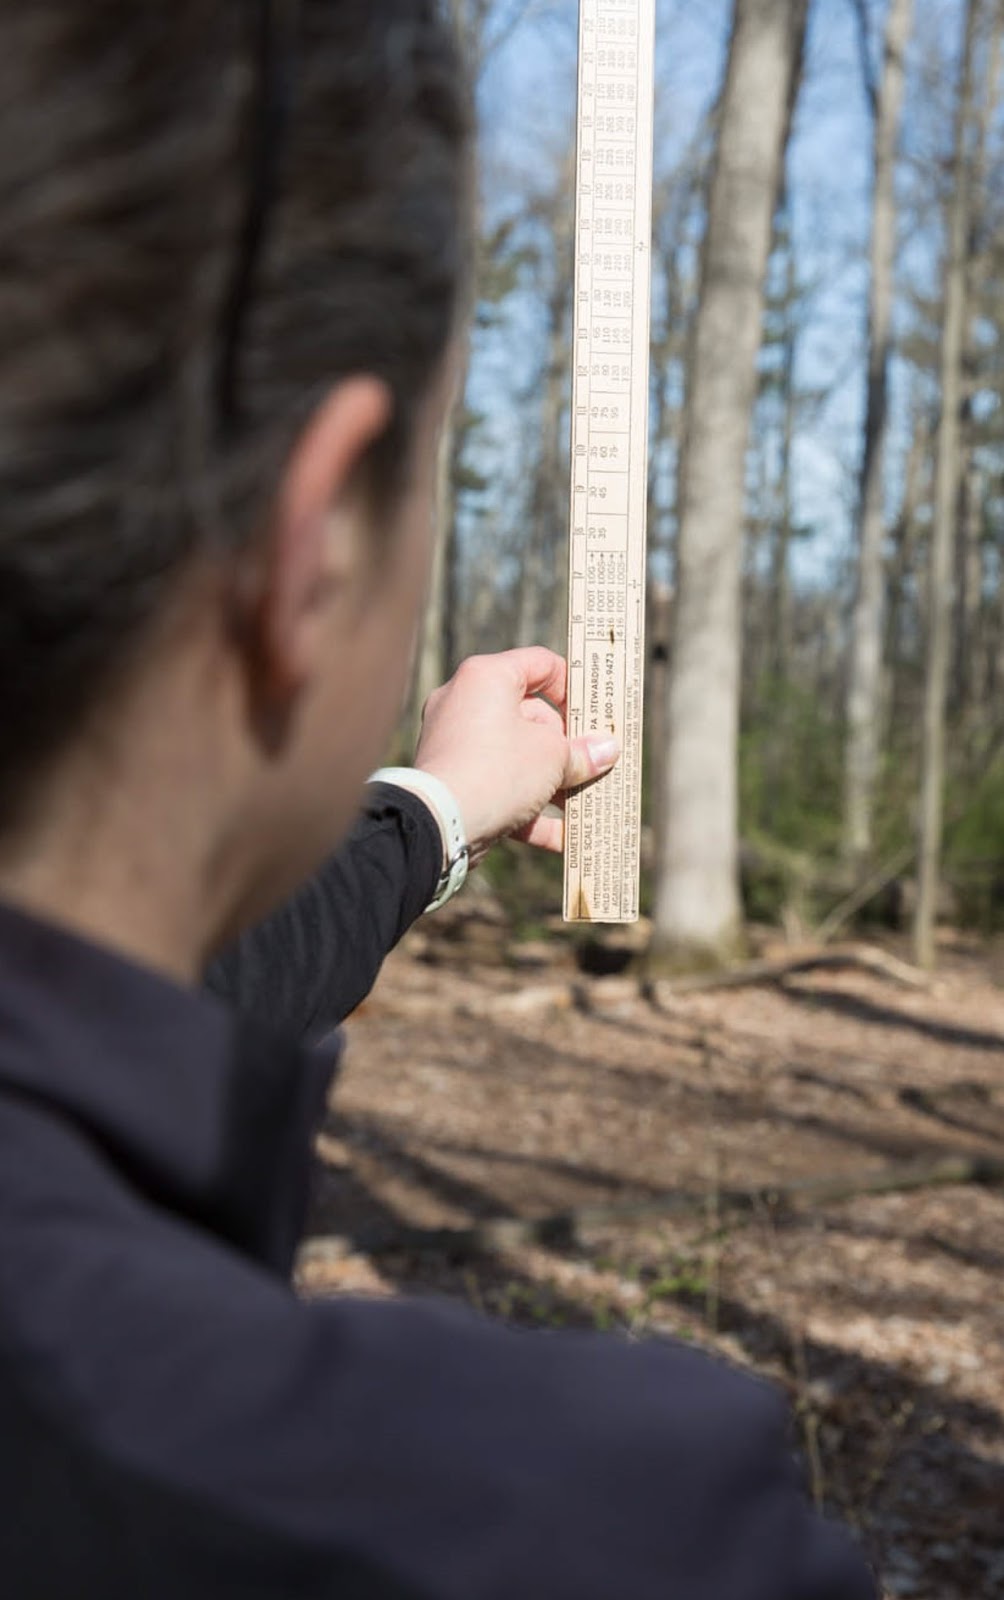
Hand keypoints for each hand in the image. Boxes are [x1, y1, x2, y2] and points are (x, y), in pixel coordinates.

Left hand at [413, 649, 619, 856]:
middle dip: (567, 745)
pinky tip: (564, 838)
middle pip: (531, 717)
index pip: (539, 663)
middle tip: (597, 763)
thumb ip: (583, 752)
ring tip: (587, 800)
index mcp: (487, 678)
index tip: (596, 713)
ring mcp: (456, 744)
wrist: (441, 824)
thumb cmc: (498, 771)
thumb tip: (608, 750)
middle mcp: (465, 703)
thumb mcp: (553, 757)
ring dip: (554, 781)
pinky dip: (530, 808)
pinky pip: (500, 787)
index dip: (573, 685)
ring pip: (517, 757)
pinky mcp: (454, 781)